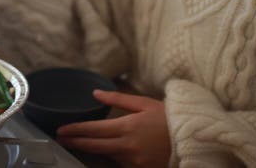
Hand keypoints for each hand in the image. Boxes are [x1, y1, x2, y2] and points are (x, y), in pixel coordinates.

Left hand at [56, 90, 170, 167]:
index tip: (61, 131)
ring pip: (108, 154)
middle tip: (62, 140)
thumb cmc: (169, 118)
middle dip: (77, 142)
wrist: (193, 138)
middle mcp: (128, 146)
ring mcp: (134, 161)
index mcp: (127, 126)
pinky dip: (116, 155)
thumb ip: (117, 100)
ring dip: (99, 148)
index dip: (76, 131)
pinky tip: (114, 148)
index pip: (94, 130)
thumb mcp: (144, 103)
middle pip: (95, 146)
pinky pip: (122, 162)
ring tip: (85, 141)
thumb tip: (95, 94)